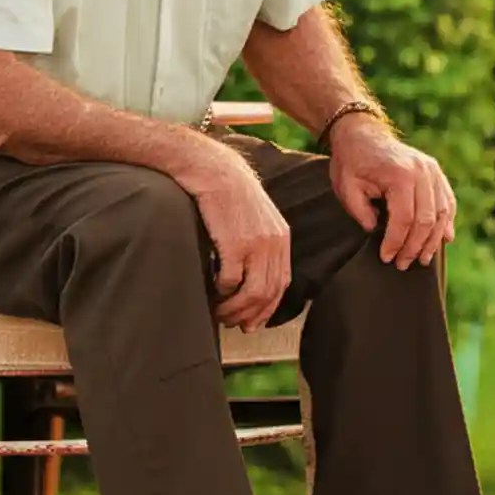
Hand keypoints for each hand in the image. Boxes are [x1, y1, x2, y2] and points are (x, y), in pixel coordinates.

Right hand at [185, 149, 290, 332]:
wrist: (215, 171)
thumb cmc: (230, 194)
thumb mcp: (258, 217)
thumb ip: (262, 244)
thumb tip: (252, 277)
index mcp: (282, 238)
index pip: (281, 284)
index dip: (267, 308)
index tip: (254, 321)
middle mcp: (274, 244)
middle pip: (267, 293)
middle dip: (250, 314)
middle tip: (234, 323)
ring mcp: (256, 245)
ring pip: (251, 293)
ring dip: (234, 309)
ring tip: (220, 313)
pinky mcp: (235, 244)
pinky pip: (230, 281)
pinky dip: (221, 292)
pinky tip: (212, 292)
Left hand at [329, 114, 456, 269]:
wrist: (361, 133)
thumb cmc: (352, 162)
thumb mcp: (347, 188)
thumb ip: (361, 213)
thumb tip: (378, 233)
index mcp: (400, 175)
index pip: (405, 219)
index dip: (396, 242)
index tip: (386, 258)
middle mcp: (422, 172)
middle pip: (426, 219)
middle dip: (415, 247)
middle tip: (402, 264)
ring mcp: (432, 170)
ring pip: (442, 213)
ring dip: (433, 240)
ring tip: (423, 260)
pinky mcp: (435, 172)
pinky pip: (447, 201)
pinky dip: (446, 222)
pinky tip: (444, 239)